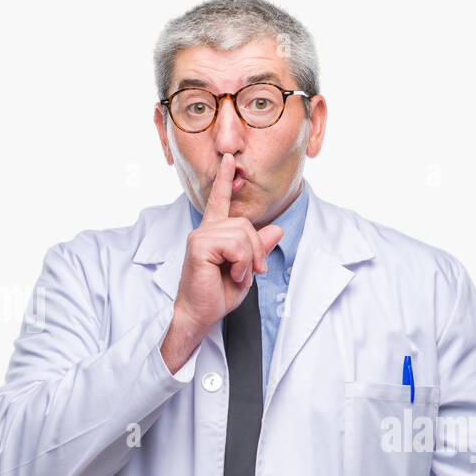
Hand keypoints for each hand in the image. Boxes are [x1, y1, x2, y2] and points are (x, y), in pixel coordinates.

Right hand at [174, 152, 283, 334]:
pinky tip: (233, 275)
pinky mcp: (199, 245)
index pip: (219, 201)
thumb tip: (277, 229)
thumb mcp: (247, 270)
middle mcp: (205, 230)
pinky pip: (235, 245)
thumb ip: (258, 249)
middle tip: (254, 272)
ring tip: (239, 276)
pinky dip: (242, 264)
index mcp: (213, 233)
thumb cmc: (217, 295)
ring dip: (249, 259)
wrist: (200, 315)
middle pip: (245, 224)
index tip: (229, 160)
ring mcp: (200, 236)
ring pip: (242, 234)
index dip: (225, 180)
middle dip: (257, 249)